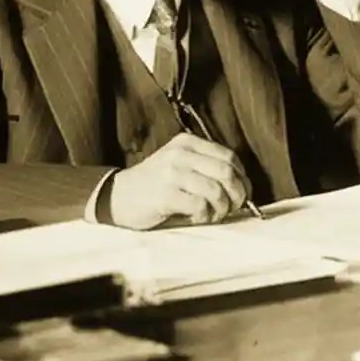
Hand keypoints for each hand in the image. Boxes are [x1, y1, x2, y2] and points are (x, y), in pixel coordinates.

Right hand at [108, 133, 251, 230]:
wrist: (117, 196)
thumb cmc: (155, 185)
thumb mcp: (180, 165)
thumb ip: (206, 168)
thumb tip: (242, 187)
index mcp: (188, 143)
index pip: (229, 157)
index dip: (242, 178)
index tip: (242, 195)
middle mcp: (181, 153)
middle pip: (227, 173)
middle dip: (237, 195)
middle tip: (232, 208)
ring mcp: (172, 172)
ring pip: (216, 191)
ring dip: (221, 209)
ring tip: (213, 215)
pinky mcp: (165, 194)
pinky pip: (199, 206)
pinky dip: (204, 216)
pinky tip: (197, 218)